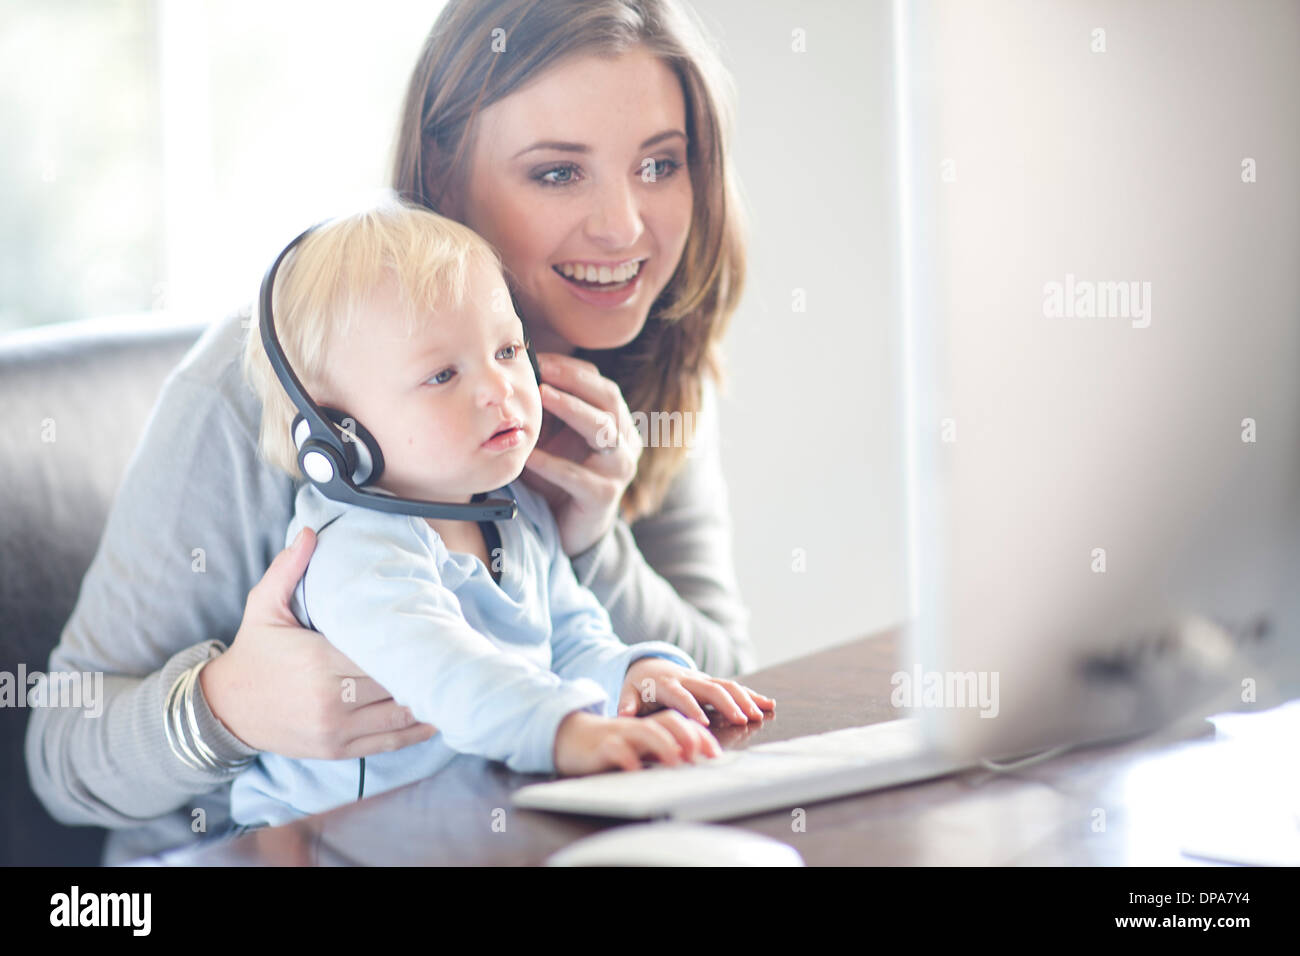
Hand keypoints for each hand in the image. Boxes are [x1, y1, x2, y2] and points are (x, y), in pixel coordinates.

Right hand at [200, 528, 437, 759]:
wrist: (227, 709)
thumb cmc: (254, 653)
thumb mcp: (263, 607)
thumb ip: (288, 569)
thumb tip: (310, 532)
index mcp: (319, 662)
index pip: (382, 651)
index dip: (412, 641)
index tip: (434, 627)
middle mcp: (331, 700)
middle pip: (397, 682)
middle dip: (424, 668)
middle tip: (453, 651)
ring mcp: (337, 730)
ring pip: (399, 715)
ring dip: (429, 700)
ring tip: (453, 680)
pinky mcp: (339, 750)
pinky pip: (389, 742)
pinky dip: (417, 730)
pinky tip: (438, 714)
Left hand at [520, 353, 643, 555]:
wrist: (571, 527)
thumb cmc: (560, 475)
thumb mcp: (556, 436)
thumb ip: (550, 408)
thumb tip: (524, 367)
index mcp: (617, 424)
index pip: (601, 386)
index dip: (572, 370)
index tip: (539, 357)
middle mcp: (626, 442)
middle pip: (609, 400)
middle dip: (574, 381)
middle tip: (542, 370)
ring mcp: (619, 469)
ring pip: (603, 431)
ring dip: (571, 409)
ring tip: (540, 396)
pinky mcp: (604, 497)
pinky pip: (577, 476)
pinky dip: (551, 463)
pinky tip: (529, 455)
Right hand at [553, 710, 722, 775]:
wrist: (570, 736)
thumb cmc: (611, 744)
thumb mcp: (639, 747)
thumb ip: (662, 751)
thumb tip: (693, 763)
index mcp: (650, 726)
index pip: (681, 722)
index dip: (700, 735)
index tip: (715, 754)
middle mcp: (638, 727)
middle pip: (668, 720)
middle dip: (687, 736)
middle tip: (698, 756)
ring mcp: (620, 735)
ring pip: (645, 731)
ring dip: (664, 745)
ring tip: (676, 762)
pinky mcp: (600, 746)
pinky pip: (614, 748)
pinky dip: (626, 758)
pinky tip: (635, 769)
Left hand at [617, 658, 775, 724]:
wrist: (646, 663)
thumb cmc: (637, 684)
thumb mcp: (627, 692)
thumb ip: (626, 703)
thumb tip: (624, 715)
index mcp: (667, 683)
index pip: (680, 695)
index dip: (690, 707)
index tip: (702, 721)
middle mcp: (688, 679)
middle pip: (711, 688)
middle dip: (728, 704)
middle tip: (743, 720)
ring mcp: (702, 679)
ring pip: (727, 685)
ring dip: (745, 699)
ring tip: (760, 713)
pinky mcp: (712, 682)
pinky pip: (734, 686)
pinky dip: (752, 694)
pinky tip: (768, 704)